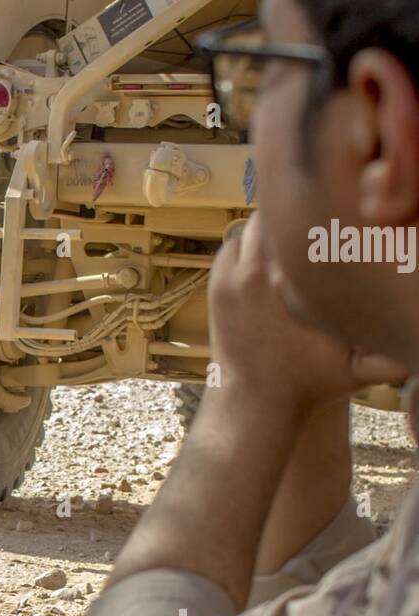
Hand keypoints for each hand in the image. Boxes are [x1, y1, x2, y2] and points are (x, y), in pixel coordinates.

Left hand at [207, 213, 407, 417]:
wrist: (255, 404)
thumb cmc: (310, 385)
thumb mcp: (358, 369)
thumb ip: (391, 354)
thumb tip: (414, 343)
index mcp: (292, 284)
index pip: (307, 223)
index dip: (326, 212)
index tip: (341, 217)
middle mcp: (256, 274)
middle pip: (274, 215)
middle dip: (296, 214)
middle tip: (317, 220)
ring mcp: (231, 279)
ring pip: (249, 227)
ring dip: (269, 228)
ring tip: (295, 235)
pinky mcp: (216, 287)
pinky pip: (231, 246)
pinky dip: (247, 245)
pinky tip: (269, 255)